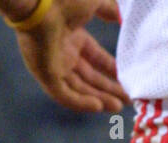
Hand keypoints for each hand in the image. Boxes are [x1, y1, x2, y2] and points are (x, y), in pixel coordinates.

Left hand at [15, 0, 129, 112]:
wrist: (40, 2)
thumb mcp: (93, 2)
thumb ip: (108, 10)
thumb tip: (120, 17)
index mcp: (73, 36)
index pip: (95, 59)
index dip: (111, 70)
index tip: (127, 80)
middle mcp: (64, 53)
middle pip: (89, 77)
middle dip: (109, 89)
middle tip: (127, 99)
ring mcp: (54, 66)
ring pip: (79, 89)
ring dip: (98, 99)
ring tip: (117, 107)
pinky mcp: (46, 75)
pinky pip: (64, 95)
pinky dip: (80, 102)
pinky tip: (98, 108)